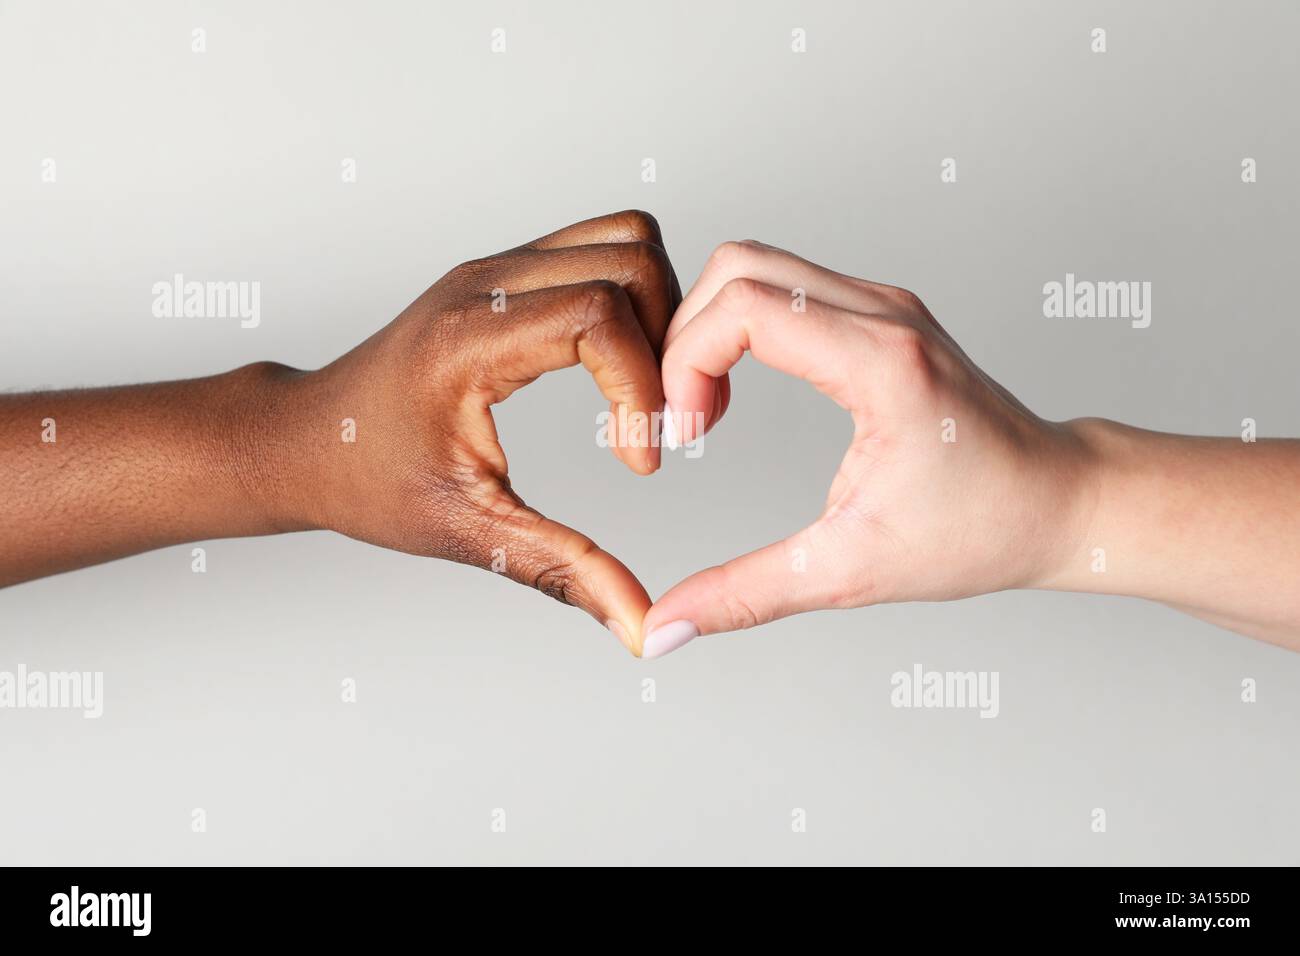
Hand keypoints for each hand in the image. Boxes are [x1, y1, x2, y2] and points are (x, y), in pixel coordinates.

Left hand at [0, 210, 679, 655]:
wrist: (307, 439)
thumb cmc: (368, 480)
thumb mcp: (467, 531)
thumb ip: (560, 570)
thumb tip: (638, 623)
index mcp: (469, 340)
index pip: (599, 313)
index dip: (643, 386)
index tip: (636, 457)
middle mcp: (485, 286)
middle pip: (630, 259)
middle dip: (669, 342)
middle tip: (656, 423)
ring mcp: (496, 271)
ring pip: (625, 239)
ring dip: (660, 312)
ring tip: (647, 392)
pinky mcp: (506, 276)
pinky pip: (599, 251)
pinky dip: (635, 300)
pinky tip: (622, 369)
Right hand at [641, 240, 1096, 655]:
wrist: (1060, 501)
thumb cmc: (981, 530)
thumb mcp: (851, 570)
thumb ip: (747, 595)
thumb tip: (667, 627)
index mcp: (881, 363)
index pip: (743, 306)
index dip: (685, 362)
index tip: (686, 434)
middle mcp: (883, 314)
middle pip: (737, 266)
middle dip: (684, 336)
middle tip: (683, 417)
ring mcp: (883, 305)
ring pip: (756, 267)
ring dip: (708, 329)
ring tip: (704, 407)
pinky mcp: (880, 314)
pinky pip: (784, 286)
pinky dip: (738, 326)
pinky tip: (735, 389)